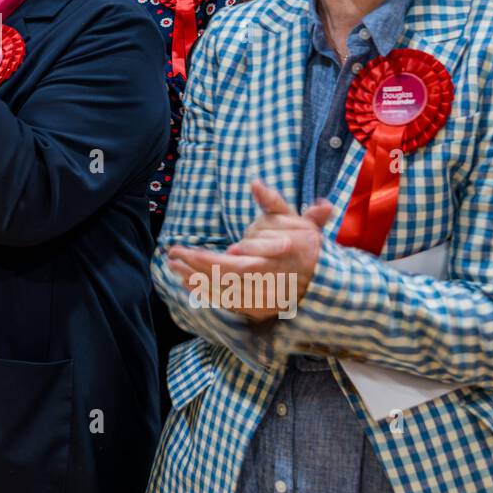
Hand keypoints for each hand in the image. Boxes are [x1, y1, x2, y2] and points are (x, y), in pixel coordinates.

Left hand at [166, 180, 327, 321]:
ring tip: (173, 264)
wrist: (319, 282)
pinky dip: (205, 292)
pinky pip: (226, 301)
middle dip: (204, 263)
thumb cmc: (303, 245)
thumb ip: (273, 202)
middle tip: (176, 251)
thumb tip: (255, 184)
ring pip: (228, 288)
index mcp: (286, 250)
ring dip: (197, 277)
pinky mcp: (257, 308)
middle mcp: (275, 276)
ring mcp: (266, 295)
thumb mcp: (294, 219)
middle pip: (237, 271)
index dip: (251, 250)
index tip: (230, 248)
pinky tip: (185, 282)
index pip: (267, 251)